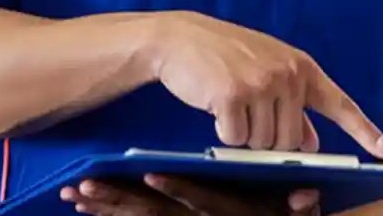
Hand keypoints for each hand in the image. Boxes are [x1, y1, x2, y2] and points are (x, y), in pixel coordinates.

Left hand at [61, 176, 319, 214]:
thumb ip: (299, 209)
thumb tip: (306, 194)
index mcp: (226, 215)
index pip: (199, 201)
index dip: (175, 188)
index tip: (151, 171)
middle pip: (153, 215)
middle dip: (120, 201)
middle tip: (87, 186)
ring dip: (105, 208)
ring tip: (75, 193)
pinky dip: (107, 214)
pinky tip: (82, 204)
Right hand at [151, 12, 382, 157]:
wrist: (180, 38)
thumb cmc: (225, 57)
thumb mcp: (267, 73)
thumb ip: (294, 106)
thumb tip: (312, 142)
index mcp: (302, 67)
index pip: (340, 104)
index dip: (364, 130)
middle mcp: (288, 74)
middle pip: (291, 140)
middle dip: (267, 137)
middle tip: (248, 110)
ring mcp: (262, 83)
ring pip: (264, 143)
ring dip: (244, 134)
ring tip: (231, 102)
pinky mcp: (233, 95)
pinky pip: (236, 139)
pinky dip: (223, 132)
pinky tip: (216, 106)